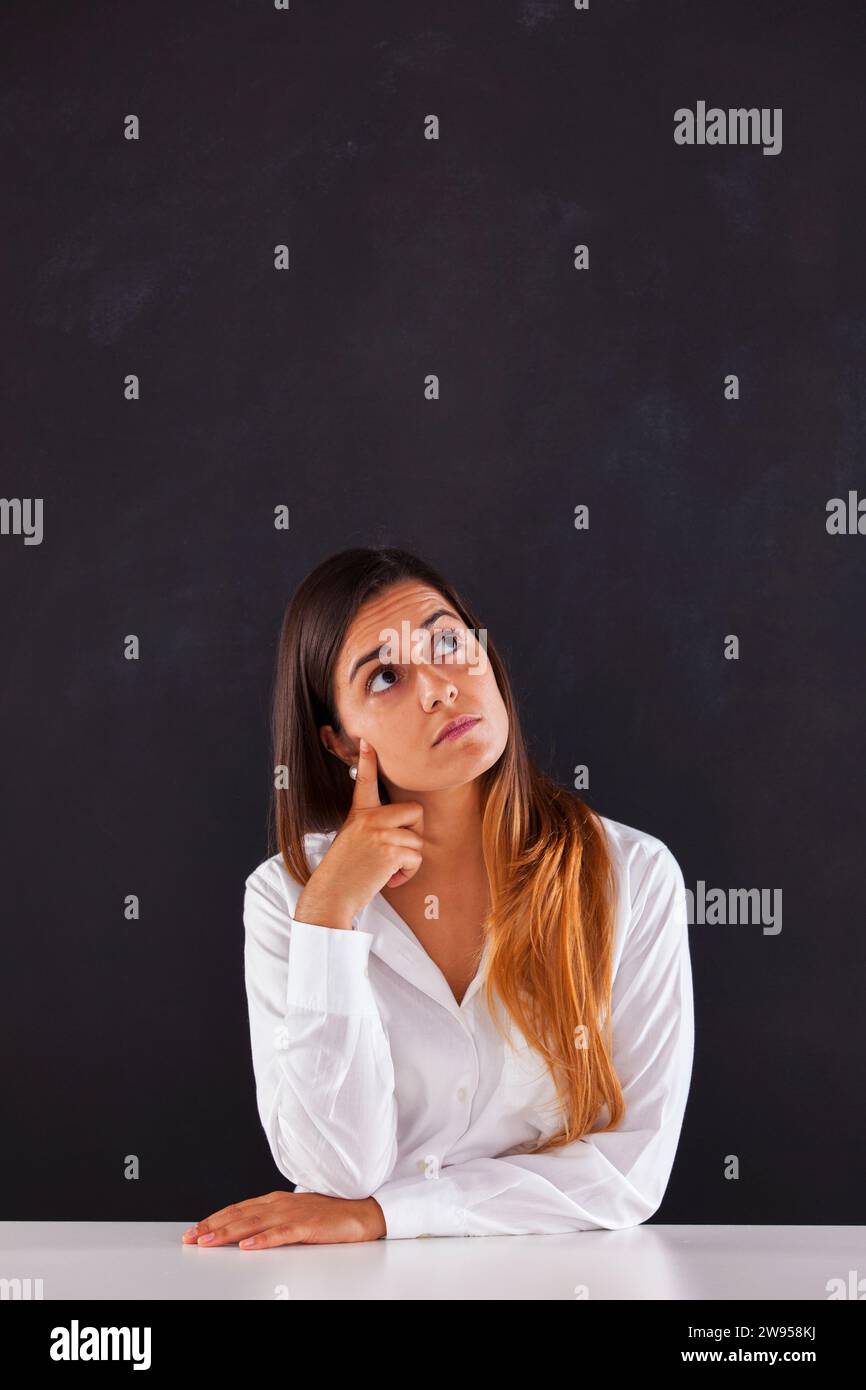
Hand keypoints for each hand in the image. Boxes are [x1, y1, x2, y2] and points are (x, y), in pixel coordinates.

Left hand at [181, 1191, 386, 1247]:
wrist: (362, 1211)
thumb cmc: (329, 1215)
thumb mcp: (294, 1216)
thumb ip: (272, 1221)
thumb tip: (247, 1234)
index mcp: (276, 1201)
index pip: (237, 1208)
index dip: (214, 1218)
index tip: (194, 1229)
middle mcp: (280, 1203)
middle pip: (239, 1215)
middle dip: (212, 1227)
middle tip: (191, 1237)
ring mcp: (293, 1213)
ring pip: (253, 1223)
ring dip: (228, 1233)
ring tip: (208, 1241)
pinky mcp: (308, 1225)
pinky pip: (281, 1234)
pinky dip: (262, 1239)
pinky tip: (247, 1246)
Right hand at [295, 739, 424, 926]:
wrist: (331, 893)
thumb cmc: (343, 871)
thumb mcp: (351, 839)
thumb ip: (372, 828)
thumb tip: (401, 831)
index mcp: (359, 814)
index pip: (364, 781)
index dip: (367, 761)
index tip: (367, 742)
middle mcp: (369, 819)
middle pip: (415, 811)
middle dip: (414, 833)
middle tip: (399, 850)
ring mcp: (379, 833)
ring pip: (417, 840)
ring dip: (409, 861)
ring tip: (388, 870)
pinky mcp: (389, 851)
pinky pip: (416, 858)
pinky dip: (408, 873)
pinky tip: (390, 879)